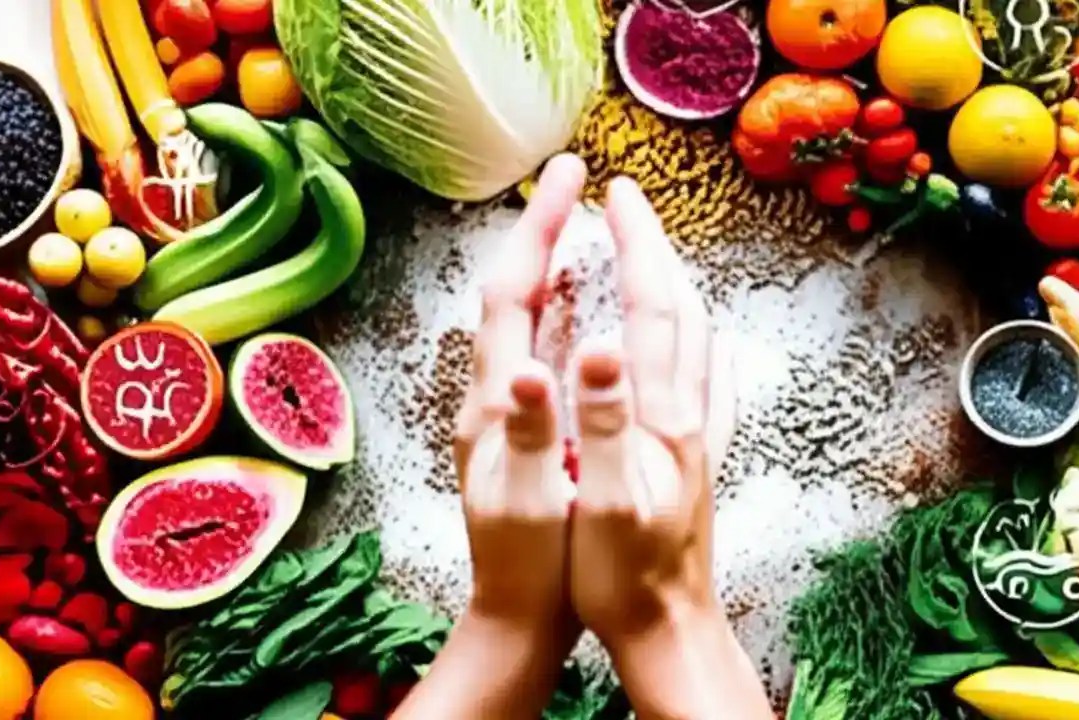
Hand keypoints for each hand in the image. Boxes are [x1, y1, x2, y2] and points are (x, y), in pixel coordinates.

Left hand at [453, 154, 583, 636]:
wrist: (518, 617)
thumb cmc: (527, 566)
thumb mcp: (524, 505)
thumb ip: (527, 435)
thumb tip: (532, 368)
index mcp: (497, 404)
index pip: (509, 294)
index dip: (536, 230)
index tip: (568, 178)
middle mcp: (495, 395)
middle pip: (510, 291)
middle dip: (539, 228)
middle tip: (572, 180)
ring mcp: (507, 409)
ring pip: (524, 316)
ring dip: (548, 262)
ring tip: (577, 226)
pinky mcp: (525, 427)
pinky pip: (542, 346)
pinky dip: (561, 309)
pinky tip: (583, 308)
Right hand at [569, 177, 768, 717]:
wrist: (672, 629)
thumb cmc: (626, 576)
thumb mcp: (605, 501)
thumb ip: (603, 420)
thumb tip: (597, 346)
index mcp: (657, 414)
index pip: (649, 307)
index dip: (634, 246)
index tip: (616, 196)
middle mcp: (685, 413)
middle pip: (677, 309)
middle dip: (653, 247)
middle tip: (629, 205)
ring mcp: (697, 434)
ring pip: (694, 338)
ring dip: (674, 284)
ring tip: (653, 255)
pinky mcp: (698, 458)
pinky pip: (706, 380)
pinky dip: (696, 342)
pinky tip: (700, 343)